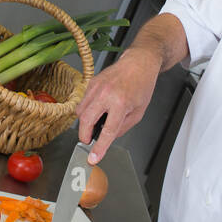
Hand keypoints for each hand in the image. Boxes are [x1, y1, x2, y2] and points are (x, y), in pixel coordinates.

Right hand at [75, 48, 160, 162]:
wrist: (138, 63)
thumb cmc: (142, 85)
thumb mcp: (138, 113)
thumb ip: (122, 128)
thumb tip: (107, 138)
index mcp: (121, 103)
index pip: (107, 131)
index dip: (99, 147)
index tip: (93, 158)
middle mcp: (105, 94)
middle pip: (86, 121)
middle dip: (84, 136)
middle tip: (89, 141)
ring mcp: (96, 87)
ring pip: (80, 112)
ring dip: (84, 123)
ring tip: (96, 123)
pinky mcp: (91, 82)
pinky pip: (83, 102)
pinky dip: (87, 110)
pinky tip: (98, 109)